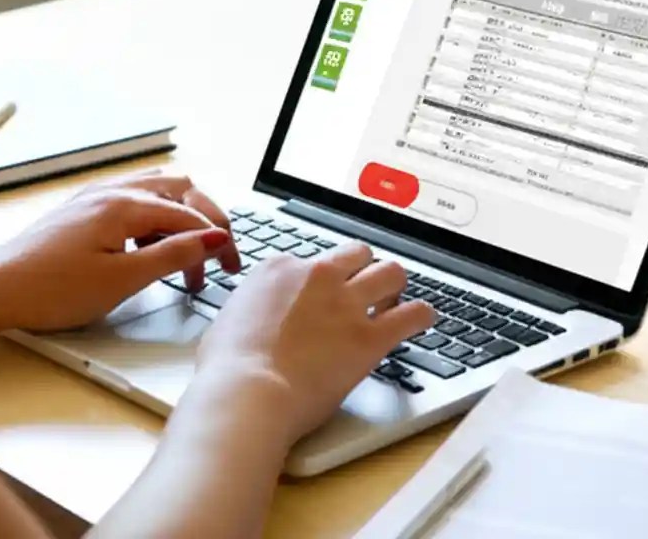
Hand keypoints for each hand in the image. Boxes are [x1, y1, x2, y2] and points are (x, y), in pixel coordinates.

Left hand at [0, 170, 241, 331]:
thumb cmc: (51, 289)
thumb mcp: (123, 279)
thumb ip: (174, 255)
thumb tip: (215, 239)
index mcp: (126, 205)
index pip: (192, 216)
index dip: (219, 242)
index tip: (230, 269)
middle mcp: (113, 191)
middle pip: (181, 191)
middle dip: (207, 221)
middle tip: (217, 258)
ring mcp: (96, 197)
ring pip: (158, 191)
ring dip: (182, 218)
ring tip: (187, 255)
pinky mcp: (84, 210)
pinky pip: (134, 200)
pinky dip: (156, 218)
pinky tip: (152, 247)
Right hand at [195, 243, 434, 444]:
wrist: (246, 393)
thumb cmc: (227, 368)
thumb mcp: (226, 323)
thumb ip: (251, 311)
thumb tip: (253, 320)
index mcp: (280, 269)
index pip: (313, 260)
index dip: (321, 281)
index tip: (322, 296)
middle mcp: (318, 277)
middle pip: (358, 254)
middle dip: (364, 270)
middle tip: (365, 291)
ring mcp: (347, 304)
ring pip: (392, 273)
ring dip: (395, 286)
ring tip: (395, 301)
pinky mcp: (371, 336)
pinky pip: (412, 314)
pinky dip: (420, 316)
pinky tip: (421, 320)